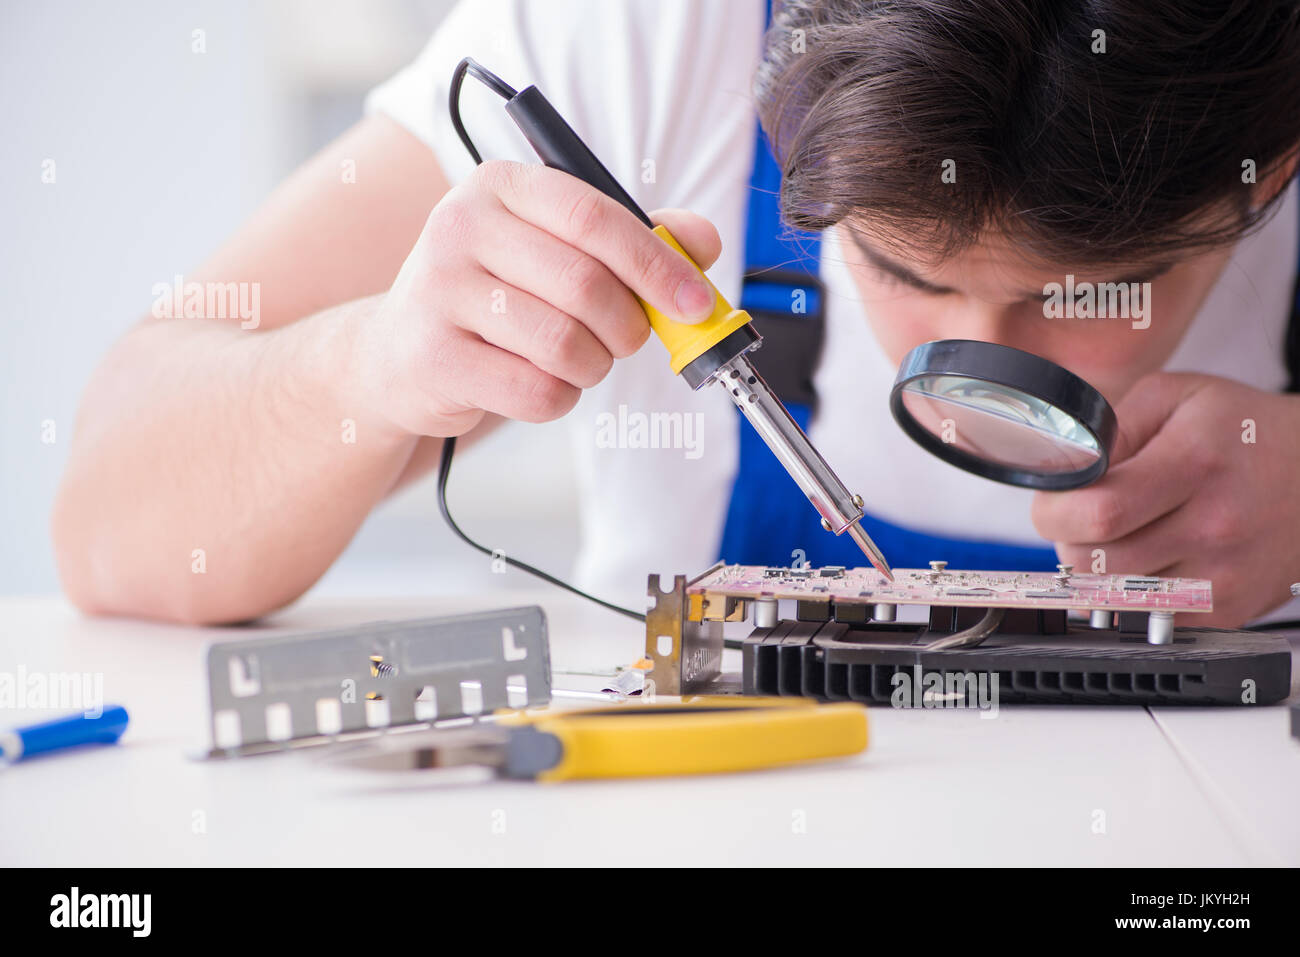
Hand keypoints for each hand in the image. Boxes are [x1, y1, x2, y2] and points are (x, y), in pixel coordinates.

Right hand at [355, 160, 720, 438]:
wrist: (395, 354)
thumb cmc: (494, 296)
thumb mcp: (556, 251)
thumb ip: (633, 240)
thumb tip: (703, 241)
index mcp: (499, 186)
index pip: (594, 216)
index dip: (657, 264)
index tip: (695, 302)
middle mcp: (460, 227)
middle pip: (586, 285)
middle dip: (628, 326)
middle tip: (628, 339)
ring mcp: (438, 293)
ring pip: (564, 344)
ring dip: (593, 366)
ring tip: (578, 359)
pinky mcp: (433, 358)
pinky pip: (536, 391)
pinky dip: (559, 398)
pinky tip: (539, 382)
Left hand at [1031, 372, 1299, 625]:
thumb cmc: (1245, 432)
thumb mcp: (1176, 396)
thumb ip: (1111, 427)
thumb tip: (1066, 467)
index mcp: (1195, 464)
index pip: (1097, 513)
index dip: (1055, 512)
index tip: (1055, 502)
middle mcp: (1214, 526)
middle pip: (1096, 563)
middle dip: (1069, 541)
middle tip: (1084, 519)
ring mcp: (1225, 576)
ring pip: (1115, 600)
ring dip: (1097, 572)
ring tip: (1118, 538)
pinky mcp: (1229, 610)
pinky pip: (1149, 617)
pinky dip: (1132, 595)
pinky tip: (1150, 561)